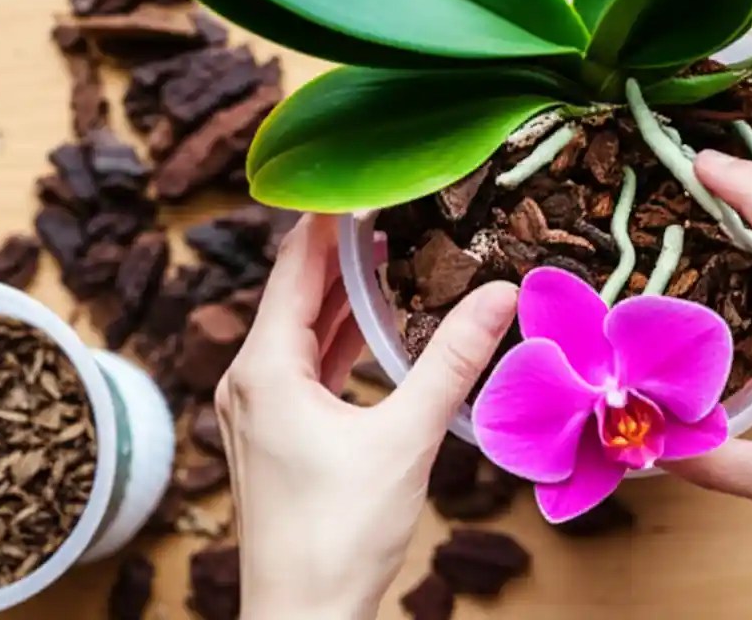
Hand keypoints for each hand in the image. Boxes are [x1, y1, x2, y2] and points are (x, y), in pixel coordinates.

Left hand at [215, 215, 517, 619]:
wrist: (304, 618)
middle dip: (345, 253)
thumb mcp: (407, 436)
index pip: (295, 266)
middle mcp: (250, 381)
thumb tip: (501, 295)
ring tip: (394, 257)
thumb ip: (454, 361)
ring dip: (346, 298)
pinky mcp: (276, 436)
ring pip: (302, 333)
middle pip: (296, 294)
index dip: (330, 218)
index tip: (367, 177)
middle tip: (395, 209)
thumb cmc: (340, 534)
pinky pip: (307, 367)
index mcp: (266, 368)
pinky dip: (341, 341)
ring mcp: (259, 410)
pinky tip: (377, 330)